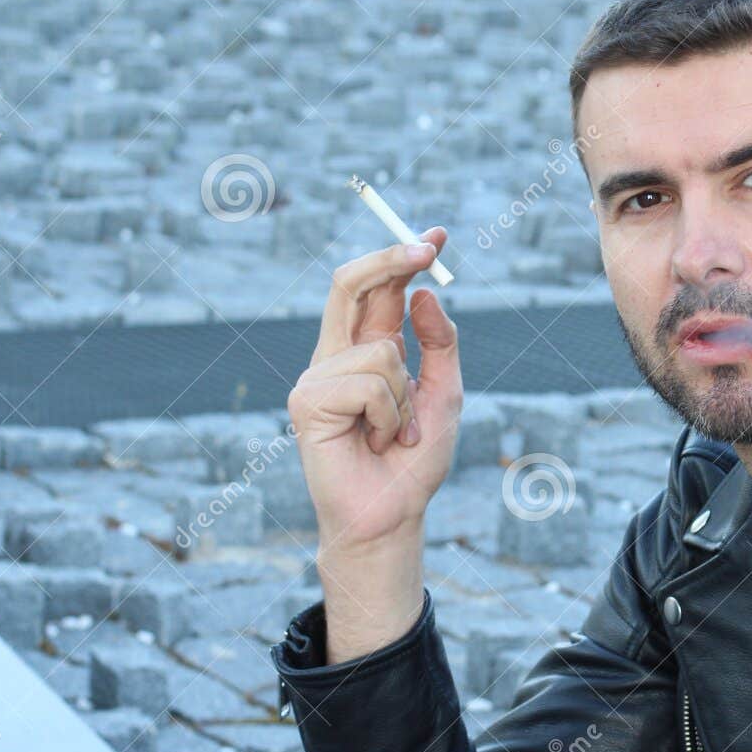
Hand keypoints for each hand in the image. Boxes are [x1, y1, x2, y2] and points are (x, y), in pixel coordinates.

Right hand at [288, 230, 461, 558]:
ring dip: (407, 398)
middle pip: (351, 284)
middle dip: (390, 259)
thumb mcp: (445, 394)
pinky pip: (369, 385)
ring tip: (397, 434)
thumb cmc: (414, 462)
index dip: (404, 257)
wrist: (391, 516)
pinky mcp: (307, 403)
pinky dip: (390, 417)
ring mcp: (316, 377)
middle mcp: (336, 356)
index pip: (380, 290)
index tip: (438, 236)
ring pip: (381, 351)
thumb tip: (424, 293)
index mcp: (367, 349)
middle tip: (428, 248)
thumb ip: (438, 345)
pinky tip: (377, 442)